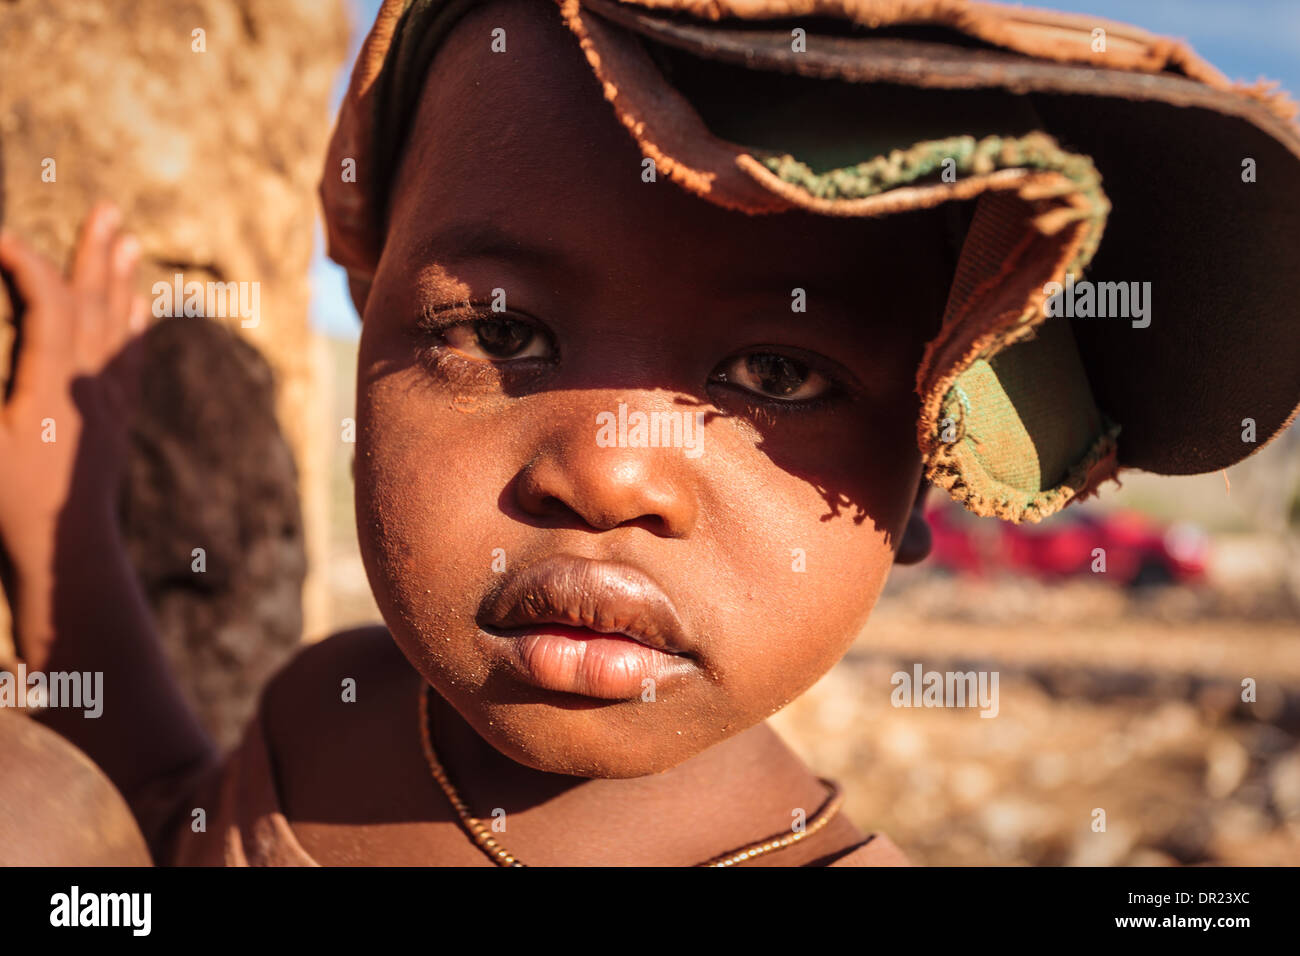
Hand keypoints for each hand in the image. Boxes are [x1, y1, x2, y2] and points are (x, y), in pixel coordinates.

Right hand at [0, 203, 145, 657]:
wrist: (65, 554)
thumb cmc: (7, 502)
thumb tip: (20, 332)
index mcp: (51, 384)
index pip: (46, 303)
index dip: (24, 263)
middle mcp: (89, 385)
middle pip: (95, 304)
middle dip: (96, 254)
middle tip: (109, 209)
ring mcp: (107, 404)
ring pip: (117, 328)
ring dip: (119, 280)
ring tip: (129, 240)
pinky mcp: (113, 423)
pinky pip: (128, 361)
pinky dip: (132, 327)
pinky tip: (141, 309)